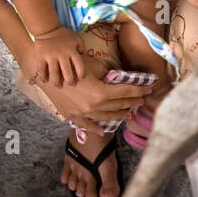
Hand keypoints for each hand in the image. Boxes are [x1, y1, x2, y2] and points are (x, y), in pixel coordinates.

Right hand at [29, 27, 85, 86]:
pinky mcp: (41, 57)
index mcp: (72, 51)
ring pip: (54, 74)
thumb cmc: (63, 34)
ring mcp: (50, 56)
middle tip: (70, 84)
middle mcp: (62, 55)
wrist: (47, 28)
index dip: (81, 74)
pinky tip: (46, 81)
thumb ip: (82, 46)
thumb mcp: (76, 37)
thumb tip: (83, 54)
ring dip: (56, 82)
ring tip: (58, 85)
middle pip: (67, 73)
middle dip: (70, 82)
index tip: (80, 78)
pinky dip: (43, 77)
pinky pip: (41, 70)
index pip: (79, 66)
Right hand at [35, 72, 152, 133]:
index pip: (126, 92)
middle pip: (119, 104)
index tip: (149, 88)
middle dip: (132, 101)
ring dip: (119, 115)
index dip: (139, 90)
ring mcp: (83, 114)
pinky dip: (96, 129)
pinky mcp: (73, 116)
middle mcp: (94, 106)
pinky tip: (104, 131)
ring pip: (107, 117)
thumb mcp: (93, 66)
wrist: (48, 74)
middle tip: (141, 100)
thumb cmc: (71, 65)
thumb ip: (108, 75)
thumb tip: (119, 79)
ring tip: (128, 114)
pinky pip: (87, 125)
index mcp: (101, 93)